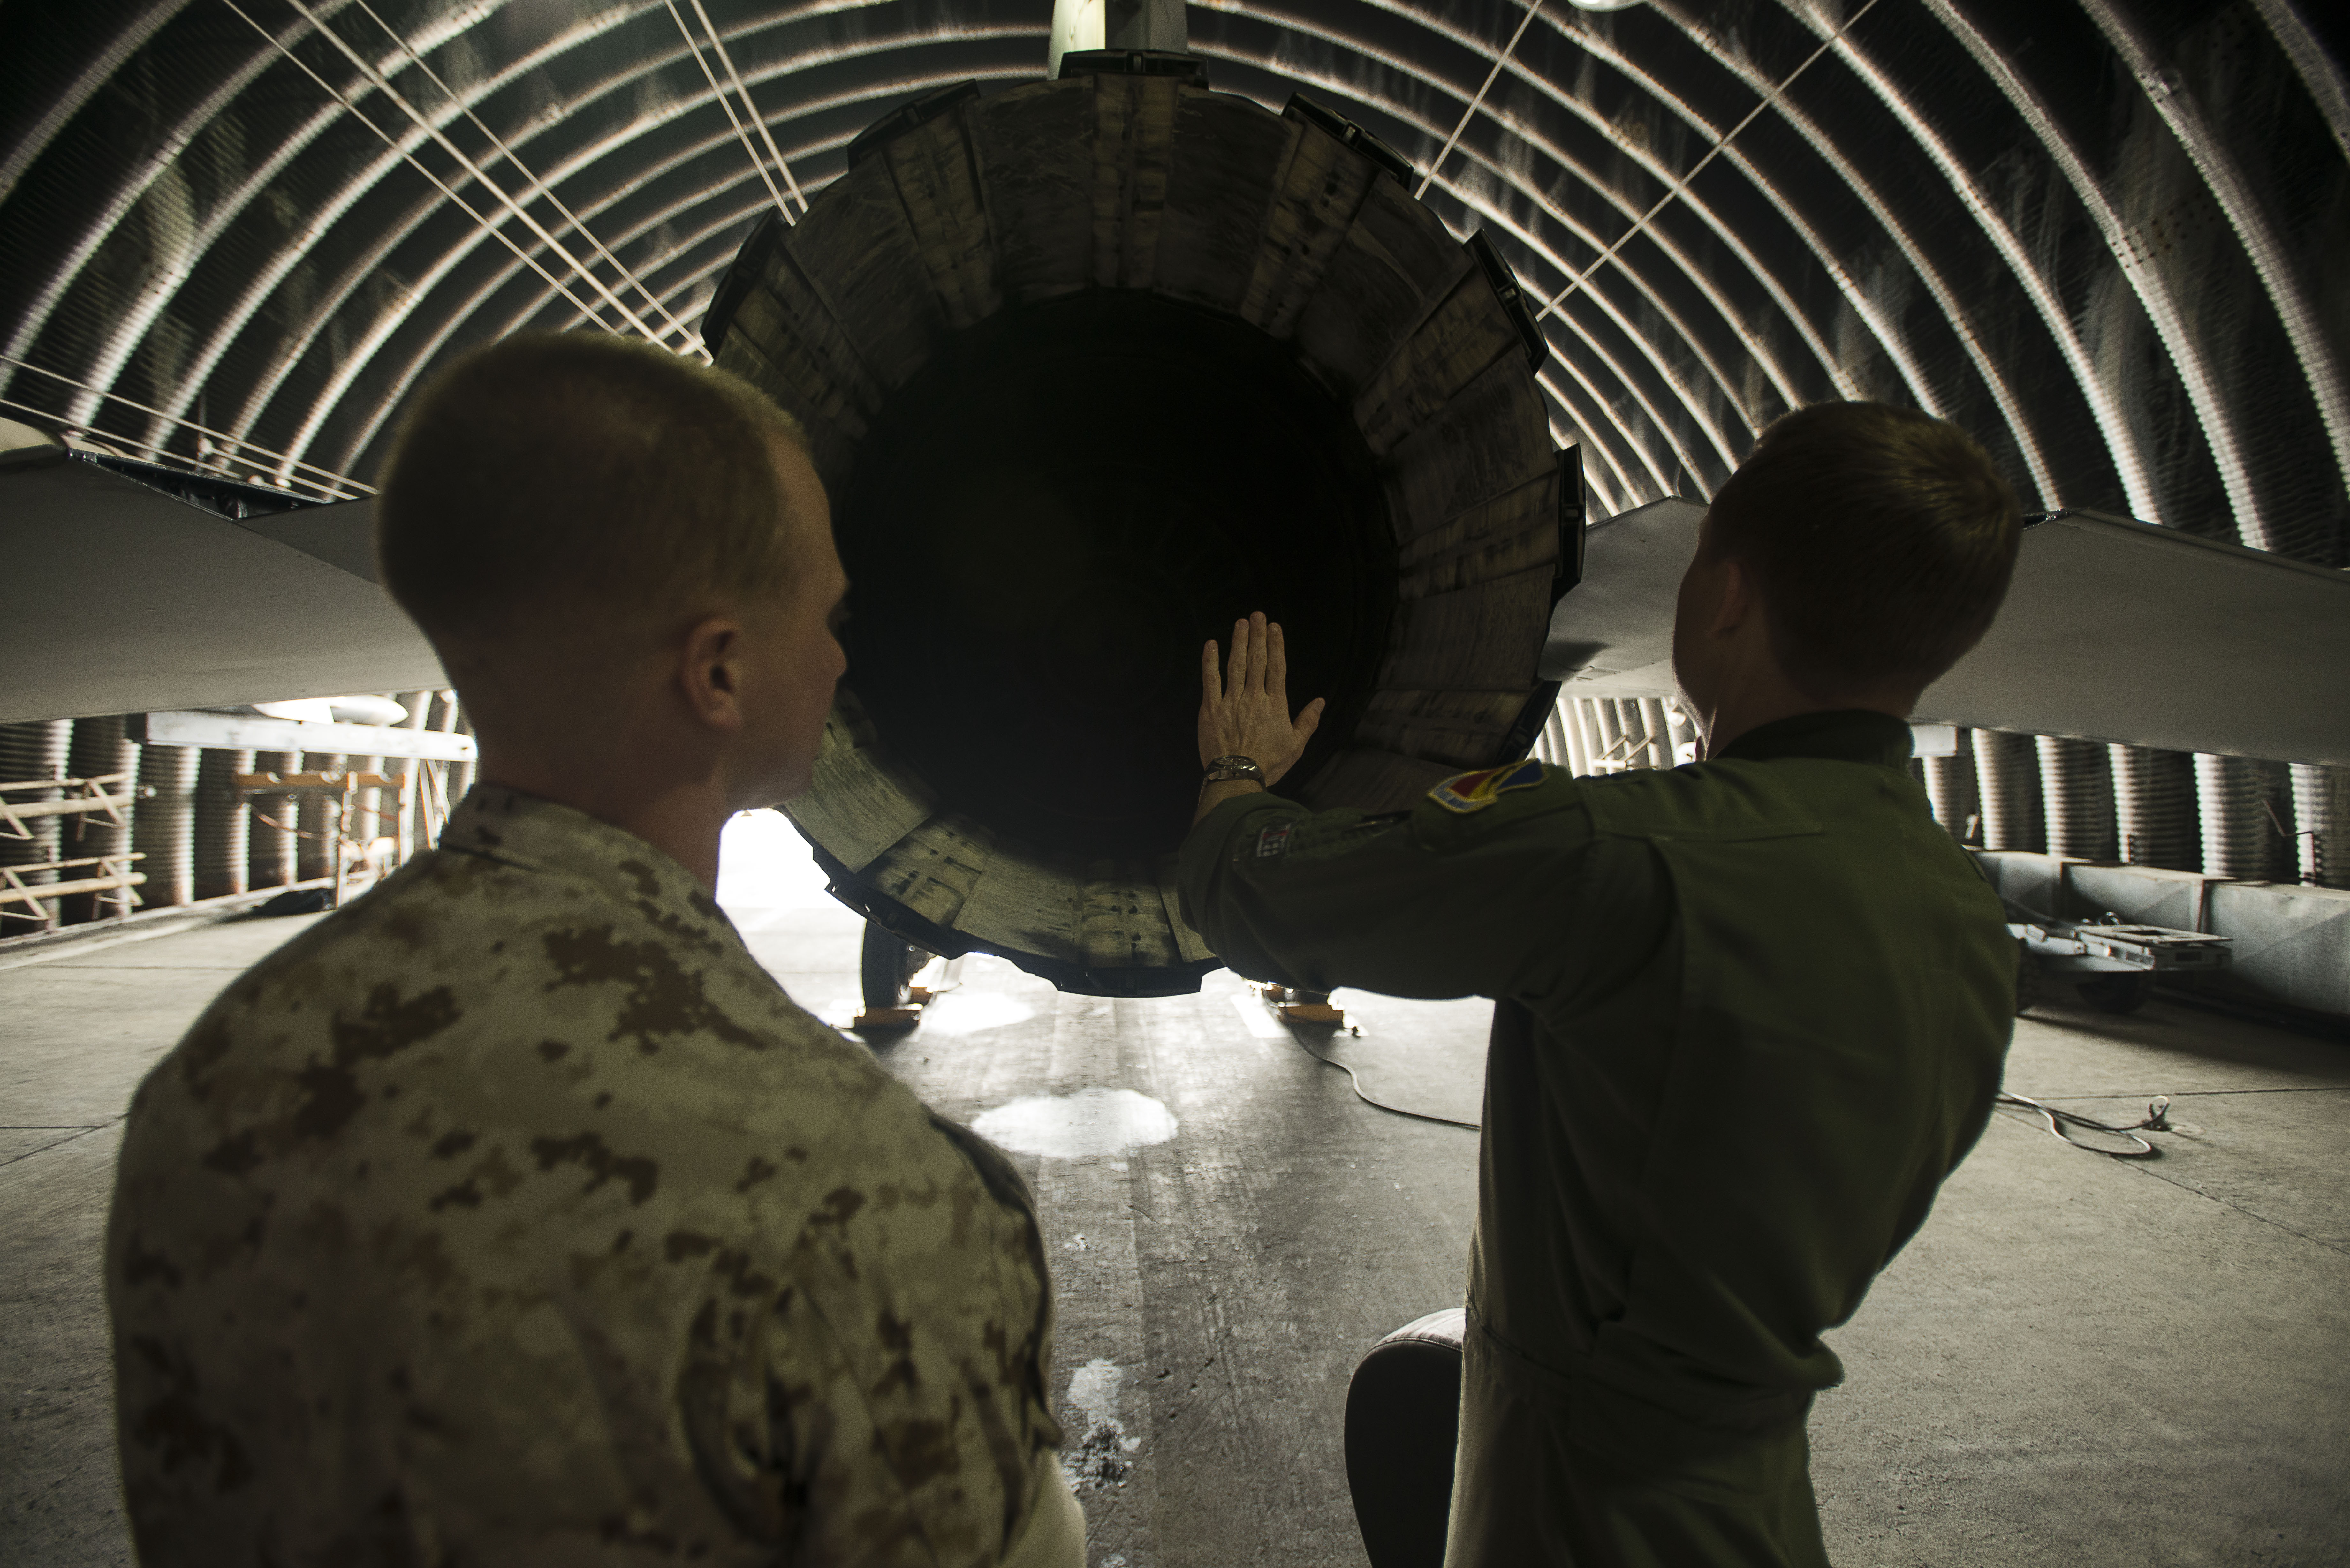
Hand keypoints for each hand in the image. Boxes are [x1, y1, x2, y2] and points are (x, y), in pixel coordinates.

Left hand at [1198, 612, 1326, 785]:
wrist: (1237, 778)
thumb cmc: (1268, 764)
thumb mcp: (1295, 746)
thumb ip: (1308, 722)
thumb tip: (1320, 701)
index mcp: (1275, 705)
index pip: (1277, 668)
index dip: (1276, 645)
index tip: (1275, 627)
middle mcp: (1254, 698)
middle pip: (1257, 661)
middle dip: (1258, 636)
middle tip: (1257, 615)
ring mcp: (1230, 702)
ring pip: (1235, 665)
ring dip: (1238, 642)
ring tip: (1241, 623)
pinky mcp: (1210, 709)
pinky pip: (1210, 680)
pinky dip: (1209, 661)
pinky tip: (1210, 644)